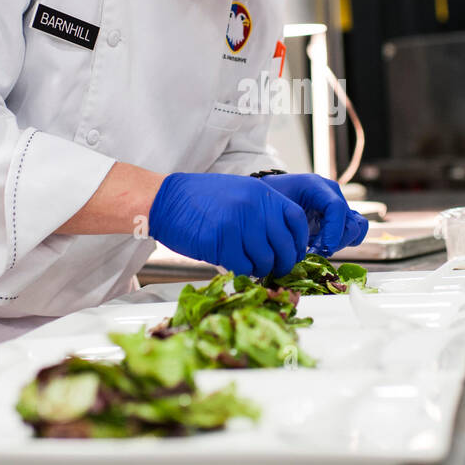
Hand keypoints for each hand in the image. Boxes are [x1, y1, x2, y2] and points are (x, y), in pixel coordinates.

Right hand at [148, 173, 308, 277]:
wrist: (166, 199)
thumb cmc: (200, 198)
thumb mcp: (240, 192)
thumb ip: (262, 211)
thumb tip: (283, 240)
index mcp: (261, 193)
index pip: (296, 220)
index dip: (299, 241)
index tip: (294, 252)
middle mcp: (253, 207)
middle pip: (284, 245)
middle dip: (283, 263)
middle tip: (277, 269)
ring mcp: (237, 224)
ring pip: (265, 260)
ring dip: (261, 269)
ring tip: (251, 266)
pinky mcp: (219, 242)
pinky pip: (242, 267)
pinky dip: (243, 272)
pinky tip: (236, 265)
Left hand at [259, 174, 368, 253]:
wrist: (273, 192)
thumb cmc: (273, 196)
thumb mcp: (277, 205)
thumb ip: (289, 223)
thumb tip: (296, 249)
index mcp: (317, 186)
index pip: (336, 207)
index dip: (333, 232)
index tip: (322, 250)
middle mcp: (333, 194)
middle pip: (350, 222)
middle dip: (334, 243)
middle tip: (313, 253)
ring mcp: (339, 205)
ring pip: (356, 229)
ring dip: (340, 244)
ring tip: (317, 248)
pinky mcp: (340, 218)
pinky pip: (355, 232)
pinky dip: (342, 243)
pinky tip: (322, 245)